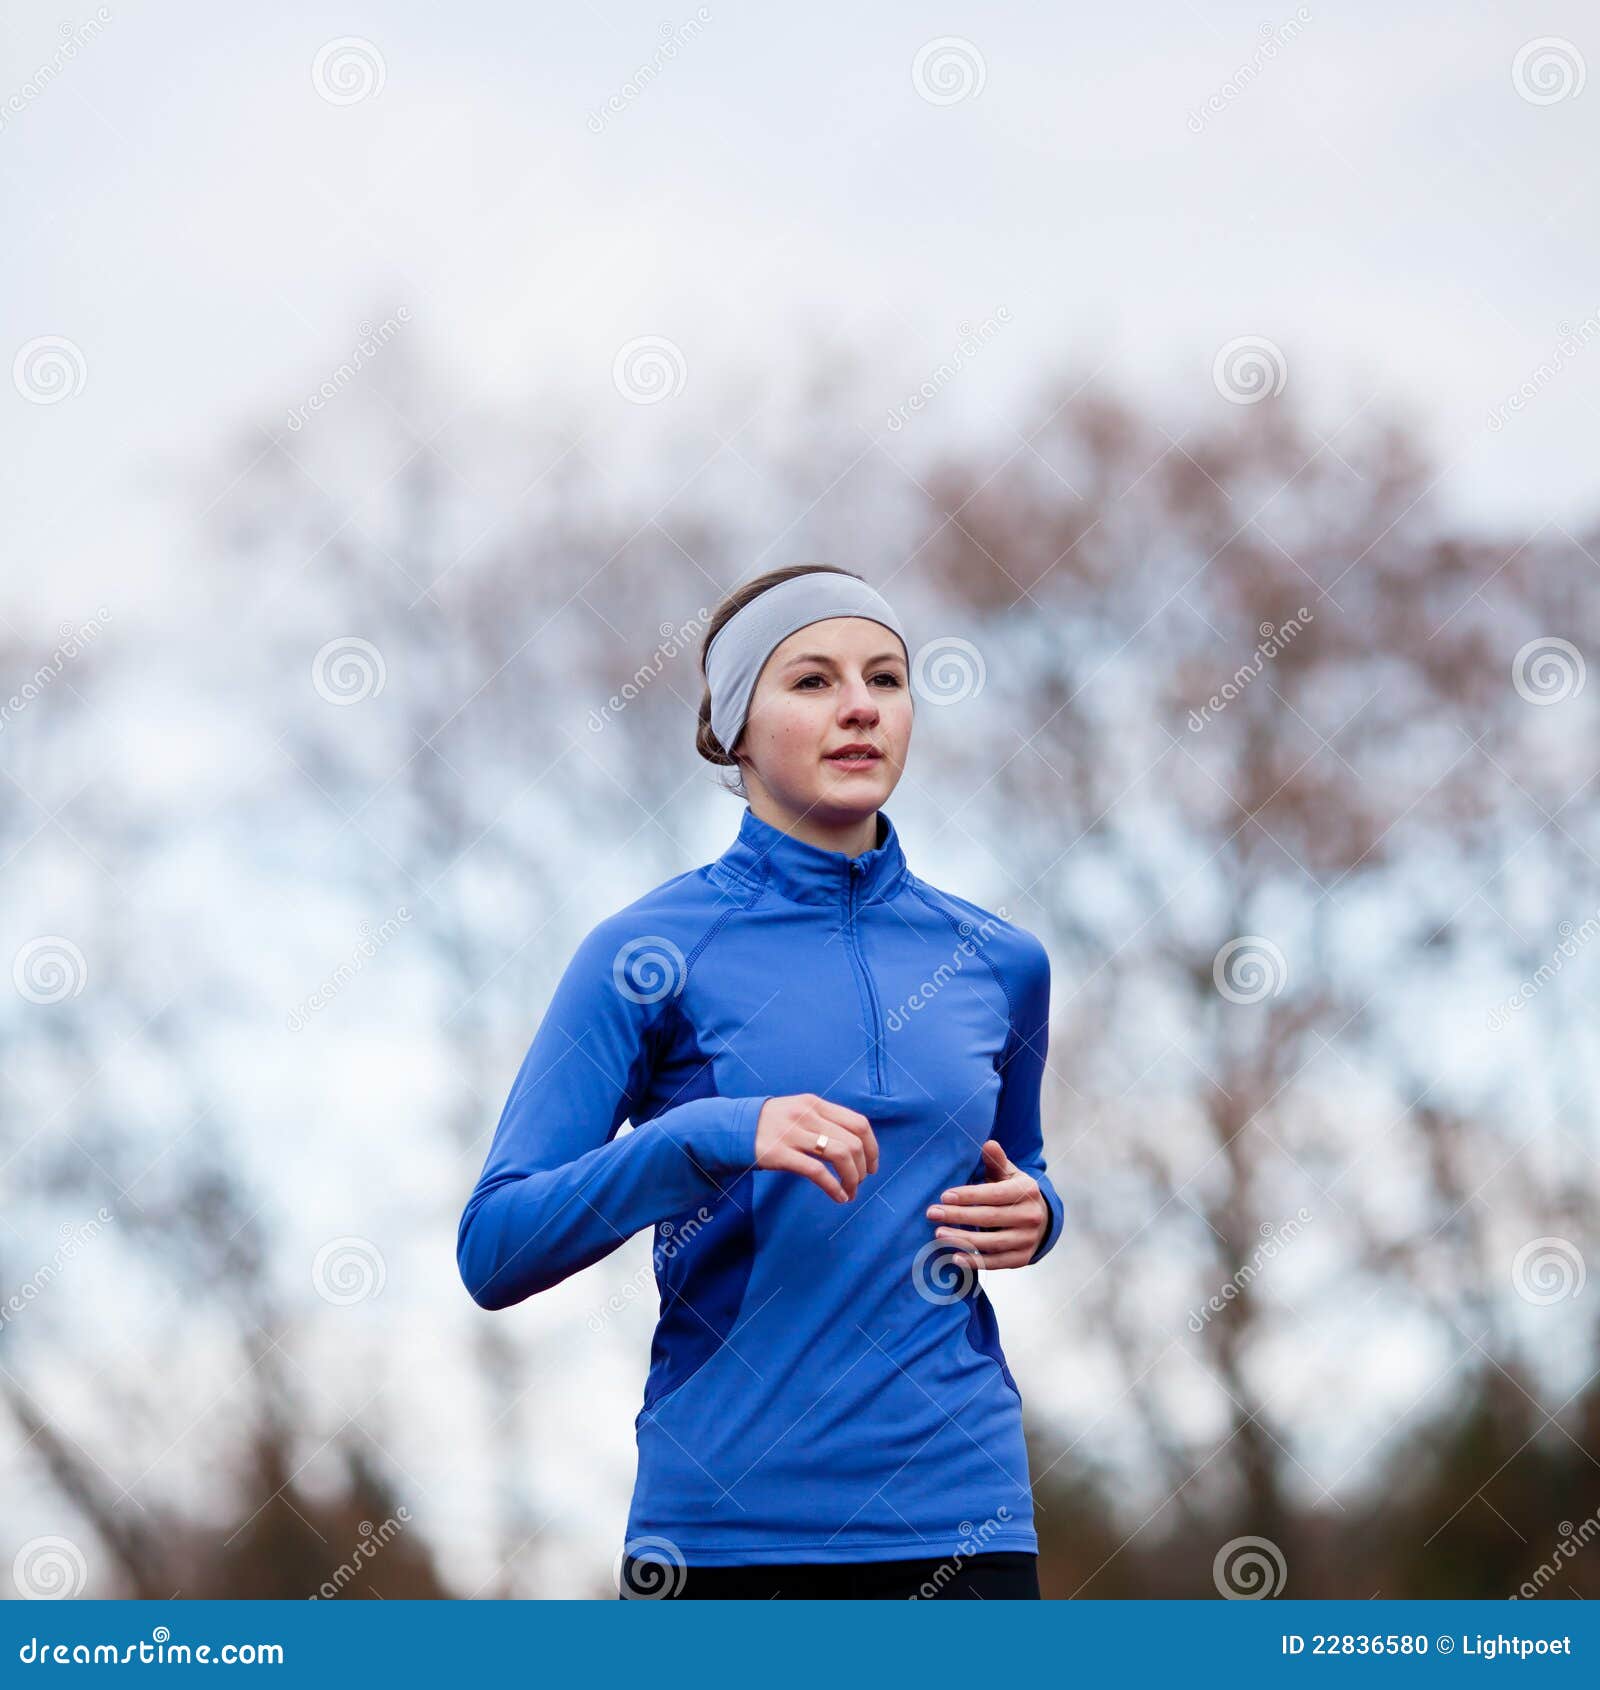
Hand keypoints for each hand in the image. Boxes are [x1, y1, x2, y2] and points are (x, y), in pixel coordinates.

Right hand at [754, 1094, 878, 1203]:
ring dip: (852, 1178)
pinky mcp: (780, 1154)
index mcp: (815, 1104)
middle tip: (859, 1182)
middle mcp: (807, 1115)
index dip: (872, 1147)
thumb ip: (824, 1121)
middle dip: (863, 1167)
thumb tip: (857, 1143)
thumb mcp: (799, 1111)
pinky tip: (838, 1197)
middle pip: (853, 1142)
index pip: (859, 1123)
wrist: (733, 1127)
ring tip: (850, 1191)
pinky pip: (817, 1172)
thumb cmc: (772, 1124)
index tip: (872, 1165)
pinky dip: (834, 1187)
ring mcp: (793, 1134)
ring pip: (840, 1155)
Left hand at [925, 1140, 1047, 1268]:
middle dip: (958, 1216)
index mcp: (1027, 1191)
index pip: (995, 1194)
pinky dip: (975, 1262)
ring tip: (938, 1233)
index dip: (969, 1196)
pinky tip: (954, 1257)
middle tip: (932, 1213)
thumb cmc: (1014, 1192)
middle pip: (990, 1218)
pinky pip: (996, 1263)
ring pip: (991, 1243)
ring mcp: (1027, 1240)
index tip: (944, 1195)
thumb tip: (989, 1143)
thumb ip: (997, 1161)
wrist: (1040, 1220)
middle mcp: (1031, 1216)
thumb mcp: (1009, 1174)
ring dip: (962, 1240)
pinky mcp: (1022, 1258)